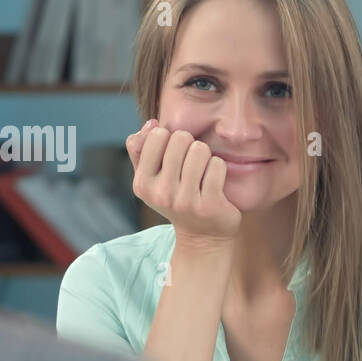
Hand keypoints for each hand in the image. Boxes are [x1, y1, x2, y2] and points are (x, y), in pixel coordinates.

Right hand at [126, 119, 242, 245]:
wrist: (202, 237)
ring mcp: (185, 200)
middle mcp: (161, 193)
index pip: (157, 135)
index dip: (170, 138)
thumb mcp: (152, 178)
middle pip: (180, 138)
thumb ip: (142, 149)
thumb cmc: (176, 199)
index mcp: (142, 184)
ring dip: (206, 156)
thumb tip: (152, 123)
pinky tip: (215, 183)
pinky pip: (217, 165)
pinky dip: (219, 169)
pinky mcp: (209, 204)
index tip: (174, 156)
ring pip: (200, 149)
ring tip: (203, 173)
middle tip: (192, 164)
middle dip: (190, 144)